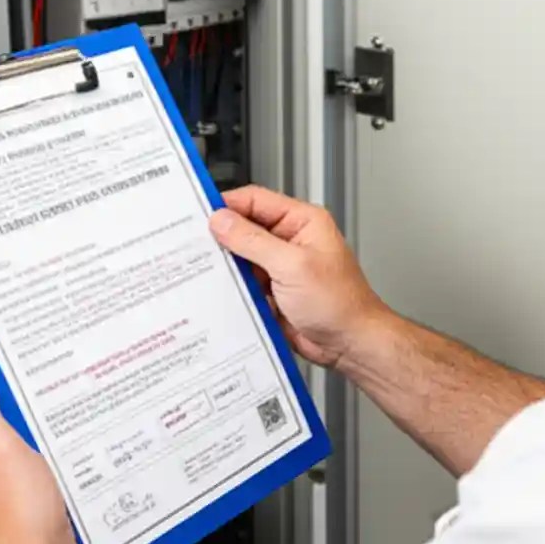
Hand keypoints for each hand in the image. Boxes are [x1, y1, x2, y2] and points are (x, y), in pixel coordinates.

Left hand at [0, 345, 73, 543]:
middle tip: (37, 422)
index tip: (20, 379)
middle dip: (18, 413)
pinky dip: (38, 454)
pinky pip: (19, 458)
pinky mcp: (2, 492)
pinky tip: (51, 462)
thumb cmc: (12, 523)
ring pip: (7, 436)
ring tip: (46, 448)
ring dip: (32, 434)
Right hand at [210, 186, 392, 367]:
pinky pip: (245, 282)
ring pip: (242, 257)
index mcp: (303, 222)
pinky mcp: (273, 290)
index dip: (227, 205)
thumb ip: (254, 241)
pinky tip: (220, 292)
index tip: (198, 214)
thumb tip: (222, 220)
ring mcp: (281, 266)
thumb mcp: (292, 266)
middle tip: (194, 245)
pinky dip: (233, 287)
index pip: (256, 200)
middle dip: (222, 237)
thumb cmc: (340, 303)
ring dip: (227, 266)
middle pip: (245, 228)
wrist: (350, 343)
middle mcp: (291, 240)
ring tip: (206, 271)